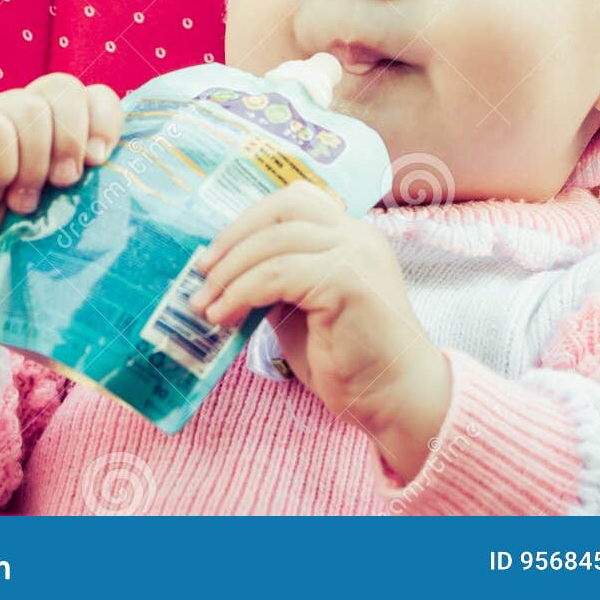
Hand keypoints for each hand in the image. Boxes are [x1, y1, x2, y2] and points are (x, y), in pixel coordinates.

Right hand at [0, 72, 122, 318]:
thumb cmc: (15, 240)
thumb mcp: (64, 202)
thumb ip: (87, 173)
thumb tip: (112, 160)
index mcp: (54, 122)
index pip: (93, 94)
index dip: (104, 121)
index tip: (100, 161)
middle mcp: (20, 108)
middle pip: (65, 88)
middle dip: (72, 139)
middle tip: (63, 183)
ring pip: (31, 111)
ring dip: (34, 165)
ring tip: (23, 203)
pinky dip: (2, 168)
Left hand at [189, 181, 451, 481]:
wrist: (397, 399)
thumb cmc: (351, 362)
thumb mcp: (304, 309)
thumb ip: (279, 281)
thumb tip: (224, 272)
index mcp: (351, 234)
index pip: (295, 199)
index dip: (250, 219)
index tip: (216, 253)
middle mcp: (357, 233)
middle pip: (282, 208)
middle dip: (233, 237)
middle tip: (201, 272)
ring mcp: (356, 252)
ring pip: (275, 241)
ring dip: (230, 271)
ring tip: (204, 304)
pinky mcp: (348, 279)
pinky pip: (278, 274)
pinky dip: (242, 291)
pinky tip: (225, 315)